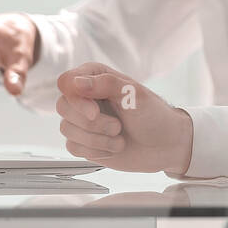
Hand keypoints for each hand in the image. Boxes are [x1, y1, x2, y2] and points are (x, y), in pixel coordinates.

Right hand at [56, 62, 193, 173]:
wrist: (164, 145)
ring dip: (97, 139)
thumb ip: (106, 84)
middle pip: (63, 106)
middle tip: (117, 126)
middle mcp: (87, 97)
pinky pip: (73, 147)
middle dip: (92, 123)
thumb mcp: (134, 94)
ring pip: (67, 129)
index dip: (76, 99)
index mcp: (97, 77)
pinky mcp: (84, 141)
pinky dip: (95, 150)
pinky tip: (113, 147)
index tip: (95, 111)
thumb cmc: (154, 115)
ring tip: (119, 137)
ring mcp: (84, 120)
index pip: (66, 81)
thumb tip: (76, 82)